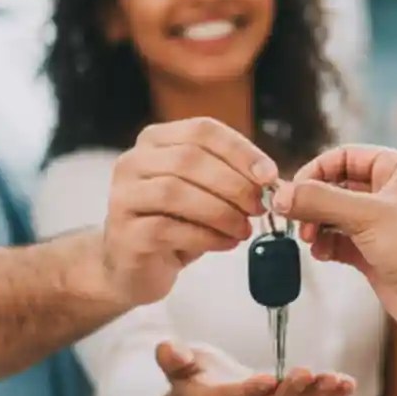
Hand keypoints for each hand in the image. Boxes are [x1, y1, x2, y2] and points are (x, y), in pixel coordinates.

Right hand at [102, 118, 278, 306]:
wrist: (133, 266)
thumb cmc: (174, 223)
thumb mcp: (203, 192)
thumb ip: (232, 179)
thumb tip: (273, 181)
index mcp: (155, 140)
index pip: (202, 130)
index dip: (240, 150)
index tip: (270, 175)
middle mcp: (133, 162)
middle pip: (189, 159)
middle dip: (233, 183)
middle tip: (260, 207)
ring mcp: (122, 197)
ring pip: (175, 192)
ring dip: (220, 211)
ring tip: (244, 228)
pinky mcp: (124, 233)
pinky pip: (167, 229)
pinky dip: (205, 236)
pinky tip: (226, 243)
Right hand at [272, 145, 396, 343]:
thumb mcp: (367, 217)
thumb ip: (321, 201)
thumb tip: (282, 194)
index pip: (346, 157)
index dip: (317, 171)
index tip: (294, 190)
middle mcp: (392, 192)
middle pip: (337, 186)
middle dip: (314, 202)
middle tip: (295, 218)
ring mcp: (384, 224)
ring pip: (336, 215)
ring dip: (317, 225)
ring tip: (309, 239)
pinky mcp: (376, 252)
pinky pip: (341, 241)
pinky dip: (327, 245)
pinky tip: (321, 253)